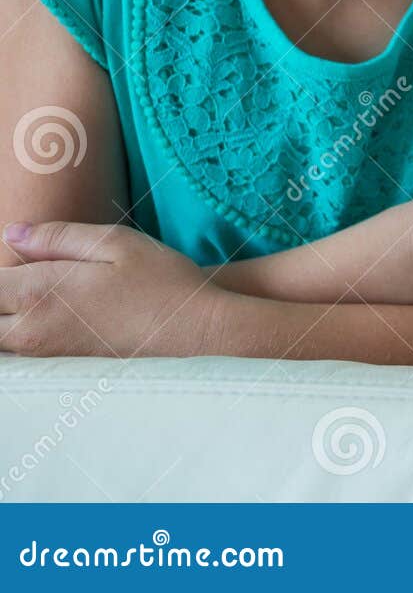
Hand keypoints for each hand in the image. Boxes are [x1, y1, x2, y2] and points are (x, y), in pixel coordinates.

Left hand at [0, 221, 224, 356]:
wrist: (198, 335)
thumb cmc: (163, 283)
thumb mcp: (117, 242)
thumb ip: (58, 237)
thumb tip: (11, 234)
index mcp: (39, 292)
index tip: (18, 261)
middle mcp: (31, 329)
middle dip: (1, 297)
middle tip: (23, 282)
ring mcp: (44, 356)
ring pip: (0, 341)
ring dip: (7, 319)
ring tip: (34, 300)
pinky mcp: (60, 372)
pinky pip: (19, 357)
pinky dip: (19, 339)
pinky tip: (49, 322)